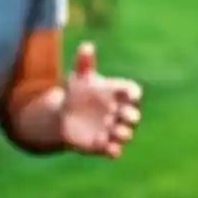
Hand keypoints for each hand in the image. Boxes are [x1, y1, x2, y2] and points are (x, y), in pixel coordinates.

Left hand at [60, 42, 142, 157]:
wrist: (65, 118)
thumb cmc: (77, 94)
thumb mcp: (79, 77)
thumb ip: (84, 63)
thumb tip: (86, 46)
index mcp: (117, 95)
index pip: (132, 93)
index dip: (133, 94)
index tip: (131, 95)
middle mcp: (119, 113)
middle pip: (133, 116)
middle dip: (131, 116)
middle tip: (121, 115)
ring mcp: (113, 130)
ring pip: (126, 134)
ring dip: (122, 134)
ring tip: (112, 131)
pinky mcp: (104, 146)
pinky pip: (114, 150)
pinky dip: (111, 150)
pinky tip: (101, 144)